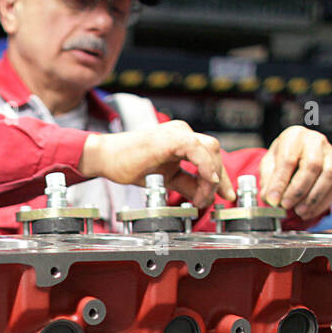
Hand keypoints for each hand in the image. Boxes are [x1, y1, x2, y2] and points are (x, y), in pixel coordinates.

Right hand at [80, 121, 235, 208]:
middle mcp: (182, 133)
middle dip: (221, 179)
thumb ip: (185, 185)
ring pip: (210, 150)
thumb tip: (201, 197)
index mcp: (181, 141)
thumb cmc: (128, 165)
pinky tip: (206, 181)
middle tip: (216, 200)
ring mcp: (177, 133)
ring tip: (200, 198)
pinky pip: (197, 150)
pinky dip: (206, 167)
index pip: (210, 156)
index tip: (226, 195)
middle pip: (214, 152)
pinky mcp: (171, 139)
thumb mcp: (164, 179)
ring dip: (212, 177)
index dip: (221, 178)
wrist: (105, 158)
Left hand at [257, 126, 331, 220]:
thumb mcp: (269, 164)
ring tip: (299, 211)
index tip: (273, 200)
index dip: (280, 182)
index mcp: (294, 136)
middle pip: (312, 166)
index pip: (288, 159)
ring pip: (328, 176)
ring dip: (313, 198)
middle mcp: (315, 141)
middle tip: (286, 206)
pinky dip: (322, 204)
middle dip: (298, 190)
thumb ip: (268, 180)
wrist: (299, 152)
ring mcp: (330, 154)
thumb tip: (271, 199)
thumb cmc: (283, 157)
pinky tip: (308, 212)